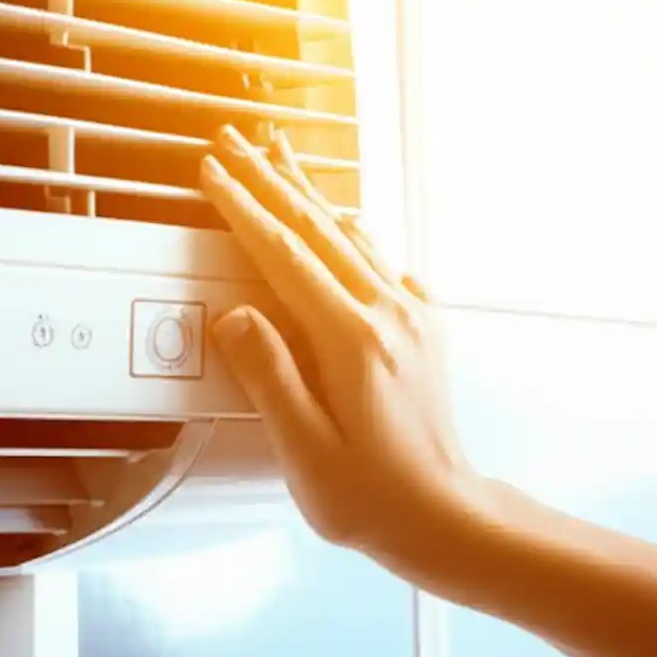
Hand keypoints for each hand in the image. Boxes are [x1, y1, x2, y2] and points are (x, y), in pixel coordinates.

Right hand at [198, 125, 473, 563]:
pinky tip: (343, 226)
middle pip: (316, 228)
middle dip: (270, 179)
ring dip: (309, 194)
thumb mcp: (303, 448)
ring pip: (351, 235)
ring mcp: (412, 316)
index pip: (283, 254)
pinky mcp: (425, 327)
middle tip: (233, 140)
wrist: (444, 515)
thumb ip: (268, 375)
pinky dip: (350, 233)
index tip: (212, 172)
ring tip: (281, 158)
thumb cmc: (371, 495)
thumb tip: (233, 315)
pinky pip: (381, 262)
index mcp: (352, 339)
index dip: (243, 209)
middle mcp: (389, 313)